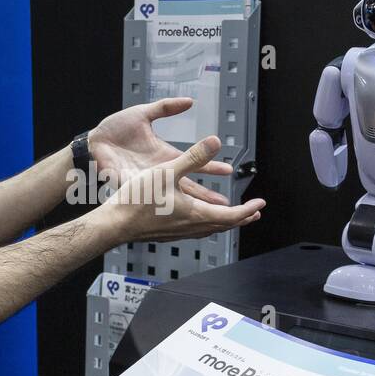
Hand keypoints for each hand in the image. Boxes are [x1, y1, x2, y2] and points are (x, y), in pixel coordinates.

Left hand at [89, 98, 232, 205]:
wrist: (92, 142)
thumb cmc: (114, 129)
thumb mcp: (144, 113)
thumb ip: (166, 107)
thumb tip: (190, 101)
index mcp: (164, 155)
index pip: (193, 162)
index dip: (210, 167)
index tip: (228, 171)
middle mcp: (158, 171)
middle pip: (187, 186)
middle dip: (206, 195)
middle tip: (227, 205)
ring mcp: (146, 182)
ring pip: (172, 198)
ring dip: (188, 206)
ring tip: (204, 215)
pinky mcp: (132, 187)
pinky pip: (150, 198)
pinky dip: (161, 206)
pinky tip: (173, 214)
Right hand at [98, 136, 264, 242]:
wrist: (114, 224)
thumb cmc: (137, 199)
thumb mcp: (167, 170)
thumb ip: (193, 157)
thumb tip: (215, 142)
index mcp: (195, 213)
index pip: (231, 215)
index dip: (248, 209)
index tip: (260, 204)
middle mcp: (190, 226)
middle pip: (224, 225)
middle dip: (241, 218)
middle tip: (254, 213)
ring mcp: (178, 232)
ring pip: (209, 229)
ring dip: (224, 222)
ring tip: (231, 216)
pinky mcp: (167, 233)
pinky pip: (195, 231)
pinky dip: (206, 224)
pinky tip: (199, 219)